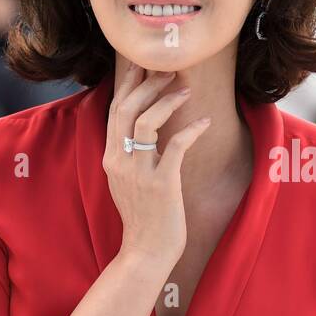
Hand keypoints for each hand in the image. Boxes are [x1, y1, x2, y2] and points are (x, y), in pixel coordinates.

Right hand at [105, 58, 210, 266]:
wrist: (146, 252)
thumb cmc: (144, 217)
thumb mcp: (128, 181)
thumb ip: (131, 155)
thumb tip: (143, 128)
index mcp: (111, 158)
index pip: (115, 110)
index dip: (129, 84)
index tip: (143, 64)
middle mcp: (119, 161)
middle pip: (127, 109)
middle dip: (147, 84)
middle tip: (169, 69)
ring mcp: (138, 173)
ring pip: (145, 122)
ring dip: (166, 100)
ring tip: (186, 89)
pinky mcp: (161, 184)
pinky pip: (176, 146)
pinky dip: (191, 130)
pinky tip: (204, 121)